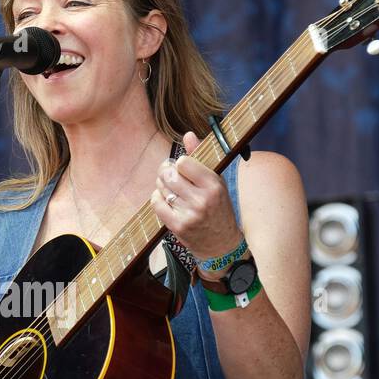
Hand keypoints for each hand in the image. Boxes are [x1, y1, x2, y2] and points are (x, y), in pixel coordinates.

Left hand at [150, 130, 243, 264]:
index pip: (184, 163)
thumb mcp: (216, 182)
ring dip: (161, 185)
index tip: (182, 167)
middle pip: (170, 175)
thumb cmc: (218, 209)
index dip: (180, 163)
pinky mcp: (178, 226)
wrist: (221, 244)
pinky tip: (163, 198)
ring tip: (168, 187)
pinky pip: (157, 204)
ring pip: (162, 189)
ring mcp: (189, 214)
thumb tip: (188, 134)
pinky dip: (157, 198)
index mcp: (214, 185)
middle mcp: (202, 199)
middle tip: (168, 174)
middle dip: (165, 172)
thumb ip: (200, 158)